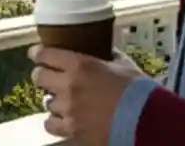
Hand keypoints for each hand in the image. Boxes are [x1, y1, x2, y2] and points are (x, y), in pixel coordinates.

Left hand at [30, 46, 147, 145]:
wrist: (148, 121)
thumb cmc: (140, 91)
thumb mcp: (124, 65)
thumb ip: (109, 56)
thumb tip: (106, 51)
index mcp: (79, 65)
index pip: (45, 55)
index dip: (37, 53)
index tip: (35, 54)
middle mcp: (69, 87)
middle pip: (39, 78)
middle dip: (42, 76)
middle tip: (47, 77)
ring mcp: (69, 112)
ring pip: (47, 104)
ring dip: (54, 103)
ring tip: (63, 104)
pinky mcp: (73, 133)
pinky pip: (51, 128)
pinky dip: (56, 125)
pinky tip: (62, 123)